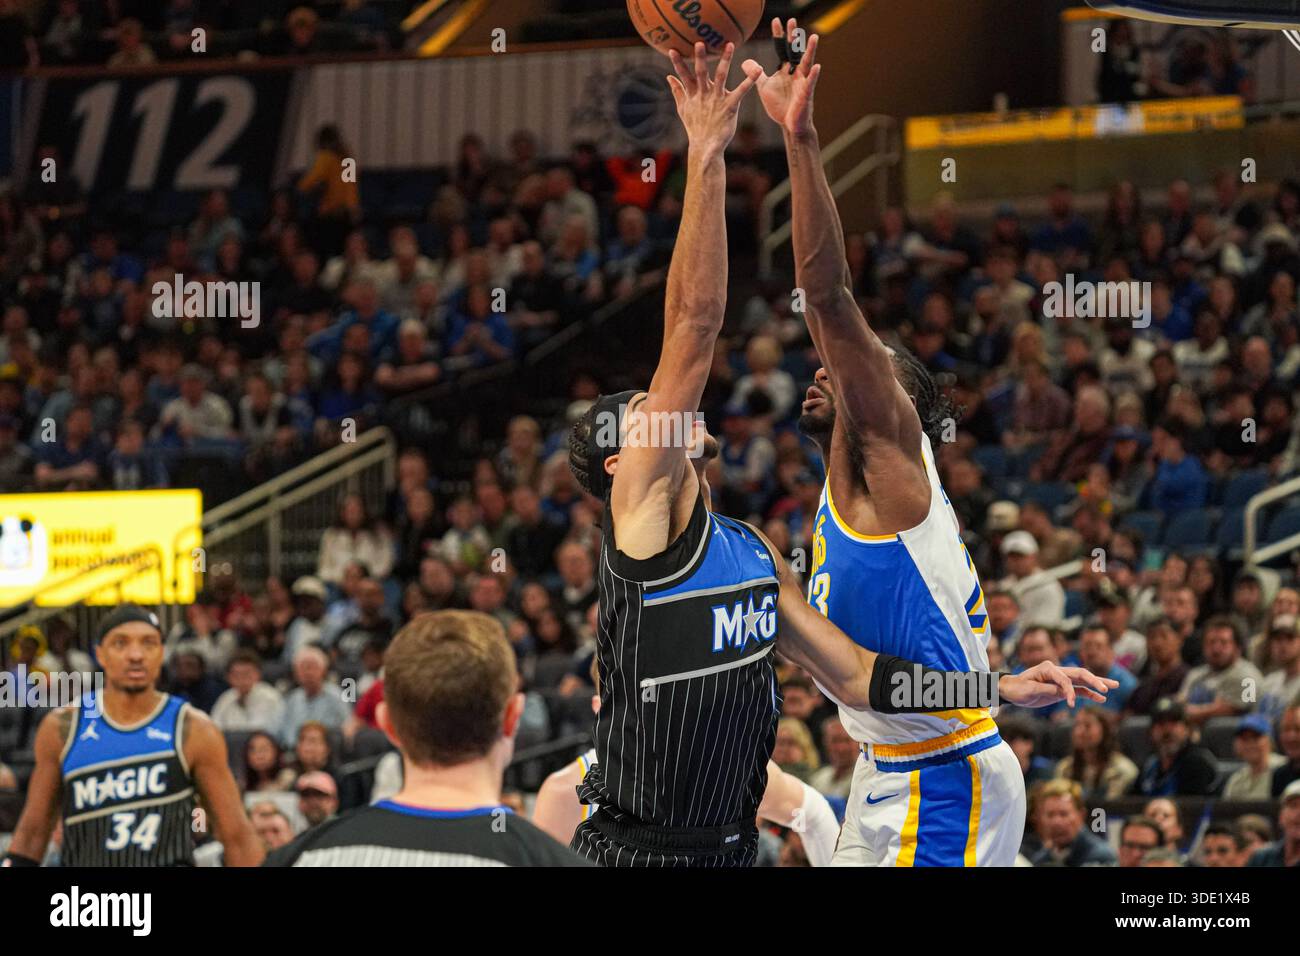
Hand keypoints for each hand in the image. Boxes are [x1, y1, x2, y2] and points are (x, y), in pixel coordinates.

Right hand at [666, 42, 756, 159]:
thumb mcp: (683, 109)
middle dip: (700, 58)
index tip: (671, 49)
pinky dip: (749, 81)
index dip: (678, 63)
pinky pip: (741, 91)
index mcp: (693, 95)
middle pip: (701, 73)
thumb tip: (669, 76)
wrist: (705, 147)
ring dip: (725, 61)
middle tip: (700, 42)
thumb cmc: (695, 127)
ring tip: (729, 45)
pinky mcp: (730, 107)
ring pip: (720, 76)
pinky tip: (758, 70)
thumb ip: (677, 91)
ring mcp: (717, 100)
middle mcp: (704, 95)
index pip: (684, 76)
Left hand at [742, 18, 820, 138]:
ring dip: (809, 50)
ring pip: (806, 63)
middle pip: (794, 51)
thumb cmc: (780, 105)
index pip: (782, 48)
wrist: (789, 125)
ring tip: (812, 37)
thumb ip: (756, 74)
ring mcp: (802, 82)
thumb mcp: (764, 87)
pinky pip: (810, 83)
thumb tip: (745, 61)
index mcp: (785, 69)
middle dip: (793, 37)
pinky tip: (816, 66)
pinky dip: (813, 75)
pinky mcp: (805, 94)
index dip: (779, 35)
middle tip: (792, 20)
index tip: (776, 21)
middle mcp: (795, 72)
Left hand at [998, 662, 1118, 709]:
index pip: (1065, 678)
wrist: (1012, 690)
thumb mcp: (1029, 690)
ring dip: (1098, 683)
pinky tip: (1101, 698)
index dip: (1069, 691)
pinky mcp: (1062, 688)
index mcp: (1048, 668)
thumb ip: (1046, 690)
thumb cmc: (1018, 688)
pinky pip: (1079, 690)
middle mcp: (1057, 671)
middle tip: (1108, 687)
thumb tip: (1063, 692)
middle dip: (1094, 680)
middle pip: (1080, 674)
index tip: (1070, 704)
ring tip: (1115, 686)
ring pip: (1083, 680)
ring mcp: (1061, 679)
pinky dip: (1090, 693)